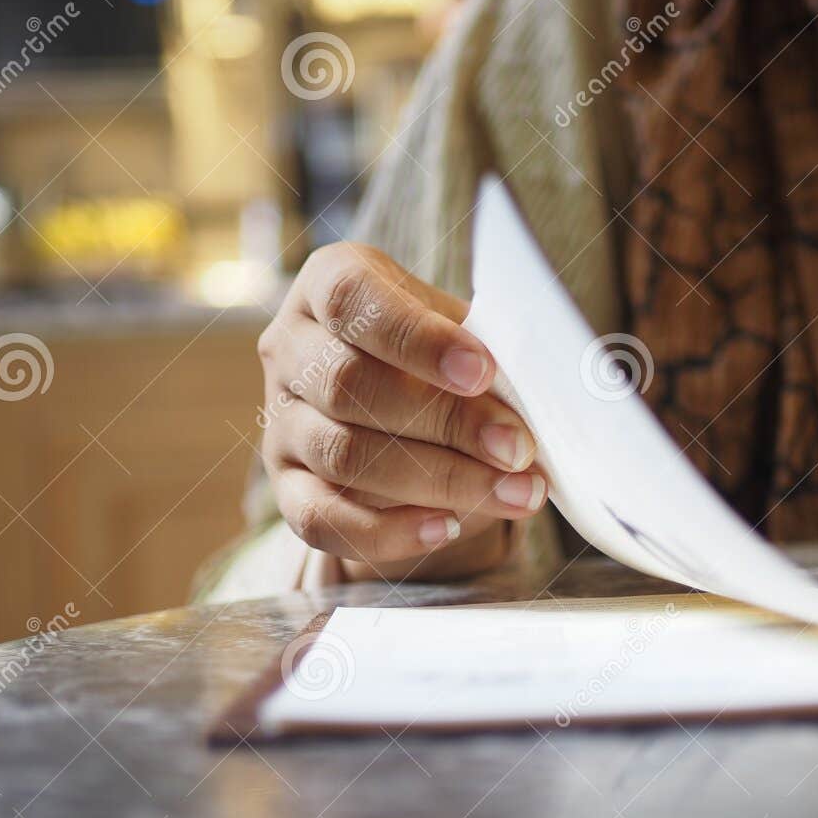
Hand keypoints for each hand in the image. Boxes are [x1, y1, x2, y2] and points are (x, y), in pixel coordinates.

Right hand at [258, 243, 545, 580]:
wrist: (402, 407)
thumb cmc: (436, 355)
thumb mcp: (459, 331)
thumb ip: (484, 349)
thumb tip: (537, 392)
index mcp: (326, 285)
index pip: (352, 301)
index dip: (417, 339)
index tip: (483, 371)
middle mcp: (289, 349)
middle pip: (349, 385)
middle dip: (445, 421)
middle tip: (516, 448)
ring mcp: (280, 422)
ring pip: (343, 456)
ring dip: (437, 480)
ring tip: (512, 492)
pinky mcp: (285, 488)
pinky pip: (321, 520)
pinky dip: (386, 532)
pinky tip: (444, 528)